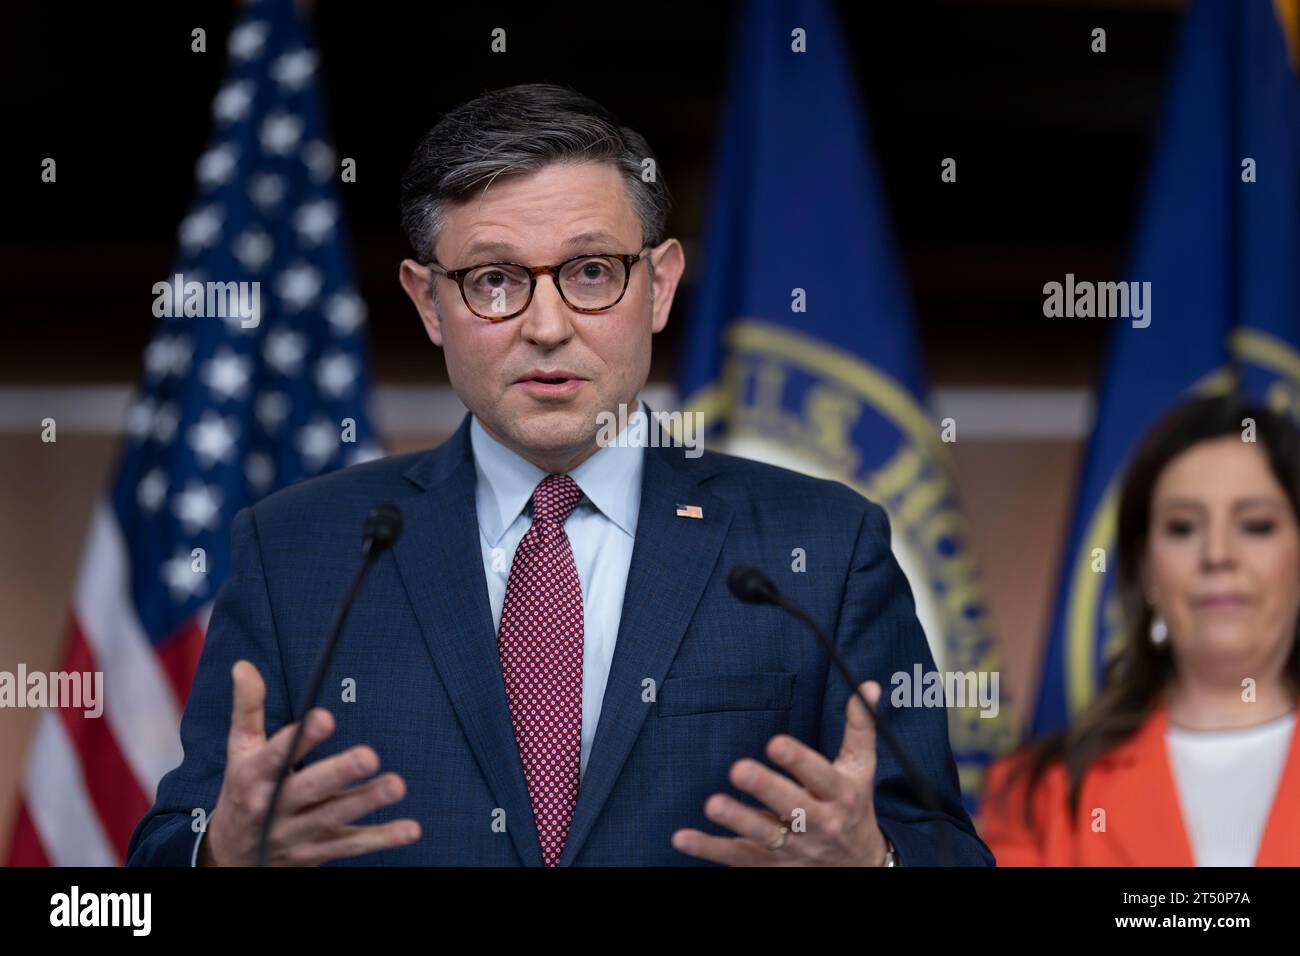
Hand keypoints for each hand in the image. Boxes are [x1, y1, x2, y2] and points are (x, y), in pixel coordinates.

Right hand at [199, 660, 421, 865]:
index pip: (275, 756)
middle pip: (308, 789)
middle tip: (370, 755)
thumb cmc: (243, 791)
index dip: (300, 739)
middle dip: (339, 773)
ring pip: (334, 817)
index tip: (325, 718)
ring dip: (367, 802)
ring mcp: (297, 833)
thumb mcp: (239, 751)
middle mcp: (274, 807)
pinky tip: (411, 829)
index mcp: (254, 776)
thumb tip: (244, 665)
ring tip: (396, 784)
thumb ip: (248, 708)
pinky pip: (352, 846)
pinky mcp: (319, 851)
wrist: (230, 858)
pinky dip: (382, 838)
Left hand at [671, 680, 888, 865]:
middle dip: (766, 789)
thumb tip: (866, 687)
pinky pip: (737, 857)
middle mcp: (819, 824)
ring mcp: (794, 847)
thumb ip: (860, 728)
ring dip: (738, 820)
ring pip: (764, 835)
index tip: (776, 744)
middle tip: (740, 769)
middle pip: (792, 806)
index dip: (799, 762)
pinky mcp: (771, 865)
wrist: (860, 866)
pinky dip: (709, 849)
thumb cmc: (853, 808)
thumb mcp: (861, 770)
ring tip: (713, 804)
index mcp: (840, 795)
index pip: (821, 777)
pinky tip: (683, 837)